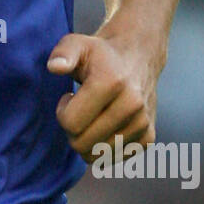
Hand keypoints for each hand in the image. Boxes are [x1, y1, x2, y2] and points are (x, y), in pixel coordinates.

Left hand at [46, 29, 161, 162]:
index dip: (62, 112)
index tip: (70, 97)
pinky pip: (113, 159)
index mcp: (111, 82)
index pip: (71, 124)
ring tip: (94, 116)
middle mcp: (132, 105)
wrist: (138, 58)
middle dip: (73, 130)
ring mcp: (143, 123)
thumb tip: (55, 67)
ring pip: (97, 157)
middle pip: (82, 144)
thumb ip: (63, 53)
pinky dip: (105, 148)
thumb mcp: (77, 44)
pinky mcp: (149, 138)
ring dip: (89, 140)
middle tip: (80, 109)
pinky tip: (107, 125)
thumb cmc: (99, 55)